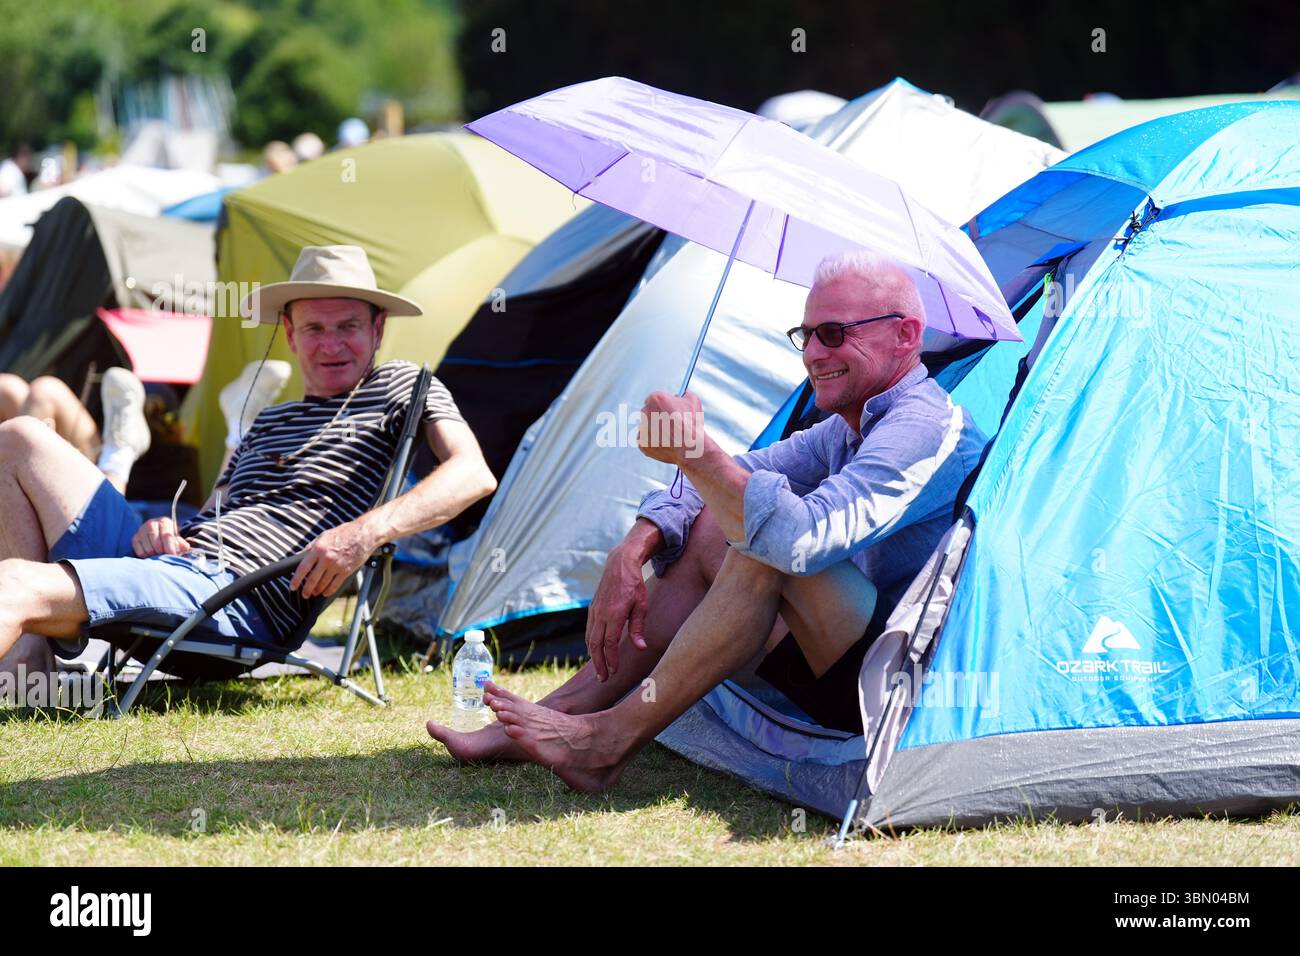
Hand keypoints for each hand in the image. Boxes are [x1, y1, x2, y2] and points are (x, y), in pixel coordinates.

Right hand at [132, 517, 191, 557]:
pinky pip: (140, 552)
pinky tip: (151, 555)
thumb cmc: (169, 537)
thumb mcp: (177, 538)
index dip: (170, 547)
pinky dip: (147, 556)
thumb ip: (181, 543)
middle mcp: (151, 523)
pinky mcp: (134, 538)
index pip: (166, 536)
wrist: (158, 534)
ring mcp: (141, 530)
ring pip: (148, 549)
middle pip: (157, 543)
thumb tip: (185, 547)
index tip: (173, 555)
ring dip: (155, 555)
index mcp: (164, 521)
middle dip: (163, 553)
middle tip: (166, 557)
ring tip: (160, 555)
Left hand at [290, 521, 377, 598]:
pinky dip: (329, 591)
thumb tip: (299, 556)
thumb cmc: (344, 533)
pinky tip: (325, 592)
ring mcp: (337, 566)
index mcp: (318, 549)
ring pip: (323, 584)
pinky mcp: (346, 571)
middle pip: (312, 579)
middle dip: (306, 589)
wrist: (364, 534)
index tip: (292, 586)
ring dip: (317, 590)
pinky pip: (335, 585)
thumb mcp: (324, 536)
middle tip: (304, 593)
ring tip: (314, 593)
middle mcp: (326, 558)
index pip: (303, 568)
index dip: (296, 579)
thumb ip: (311, 547)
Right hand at [585, 543, 648, 681]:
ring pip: (590, 639)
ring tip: (600, 669)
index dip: (611, 660)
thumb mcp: (641, 605)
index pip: (609, 643)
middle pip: (596, 645)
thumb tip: (640, 648)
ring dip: (593, 656)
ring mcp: (594, 611)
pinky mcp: (592, 608)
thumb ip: (638, 628)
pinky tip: (596, 651)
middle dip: (599, 664)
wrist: (620, 564)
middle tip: (603, 679)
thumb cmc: (634, 584)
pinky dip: (591, 643)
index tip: (614, 672)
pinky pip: (589, 630)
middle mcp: (601, 614)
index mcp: (614, 614)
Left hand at [636, 391, 704, 465]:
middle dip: (656, 417)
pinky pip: (646, 441)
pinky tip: (665, 444)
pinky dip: (653, 443)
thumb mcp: (693, 400)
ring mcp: (642, 429)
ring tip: (670, 437)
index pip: (653, 399)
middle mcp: (645, 412)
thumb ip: (684, 394)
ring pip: (647, 428)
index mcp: (655, 399)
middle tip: (669, 424)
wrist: (690, 446)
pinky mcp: (642, 443)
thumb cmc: (692, 423)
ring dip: (655, 430)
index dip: (661, 405)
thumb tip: (683, 394)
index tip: (667, 410)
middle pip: (648, 413)